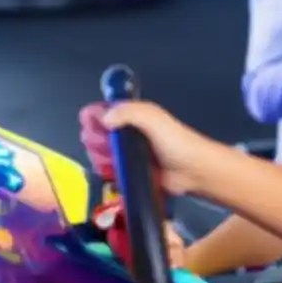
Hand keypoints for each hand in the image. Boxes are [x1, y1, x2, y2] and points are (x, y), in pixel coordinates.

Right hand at [79, 101, 216, 194]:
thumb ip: (129, 112)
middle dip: (94, 137)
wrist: (193, 171)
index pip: (105, 111)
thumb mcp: (153, 118)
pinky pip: (109, 170)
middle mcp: (130, 133)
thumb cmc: (177, 142)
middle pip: (99, 132)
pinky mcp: (130, 171)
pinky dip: (105, 170)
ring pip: (101, 152)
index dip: (94, 116)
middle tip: (102, 143)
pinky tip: (109, 170)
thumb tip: (105, 117)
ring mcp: (129, 153)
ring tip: (107, 158)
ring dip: (99, 155)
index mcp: (134, 116)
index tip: (88, 122)